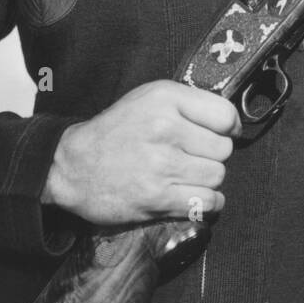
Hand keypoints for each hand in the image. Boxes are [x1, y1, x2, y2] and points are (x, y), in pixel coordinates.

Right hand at [41, 81, 241, 225]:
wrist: (72, 166)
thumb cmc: (115, 131)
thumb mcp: (147, 99)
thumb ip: (187, 104)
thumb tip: (231, 123)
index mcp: (164, 98)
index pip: (225, 115)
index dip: (228, 128)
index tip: (220, 134)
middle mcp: (165, 128)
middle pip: (223, 149)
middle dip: (212, 155)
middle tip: (192, 157)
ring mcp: (162, 164)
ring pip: (217, 176)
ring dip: (207, 180)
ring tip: (187, 176)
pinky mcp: (157, 197)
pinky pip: (206, 202)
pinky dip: (207, 203)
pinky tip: (193, 195)